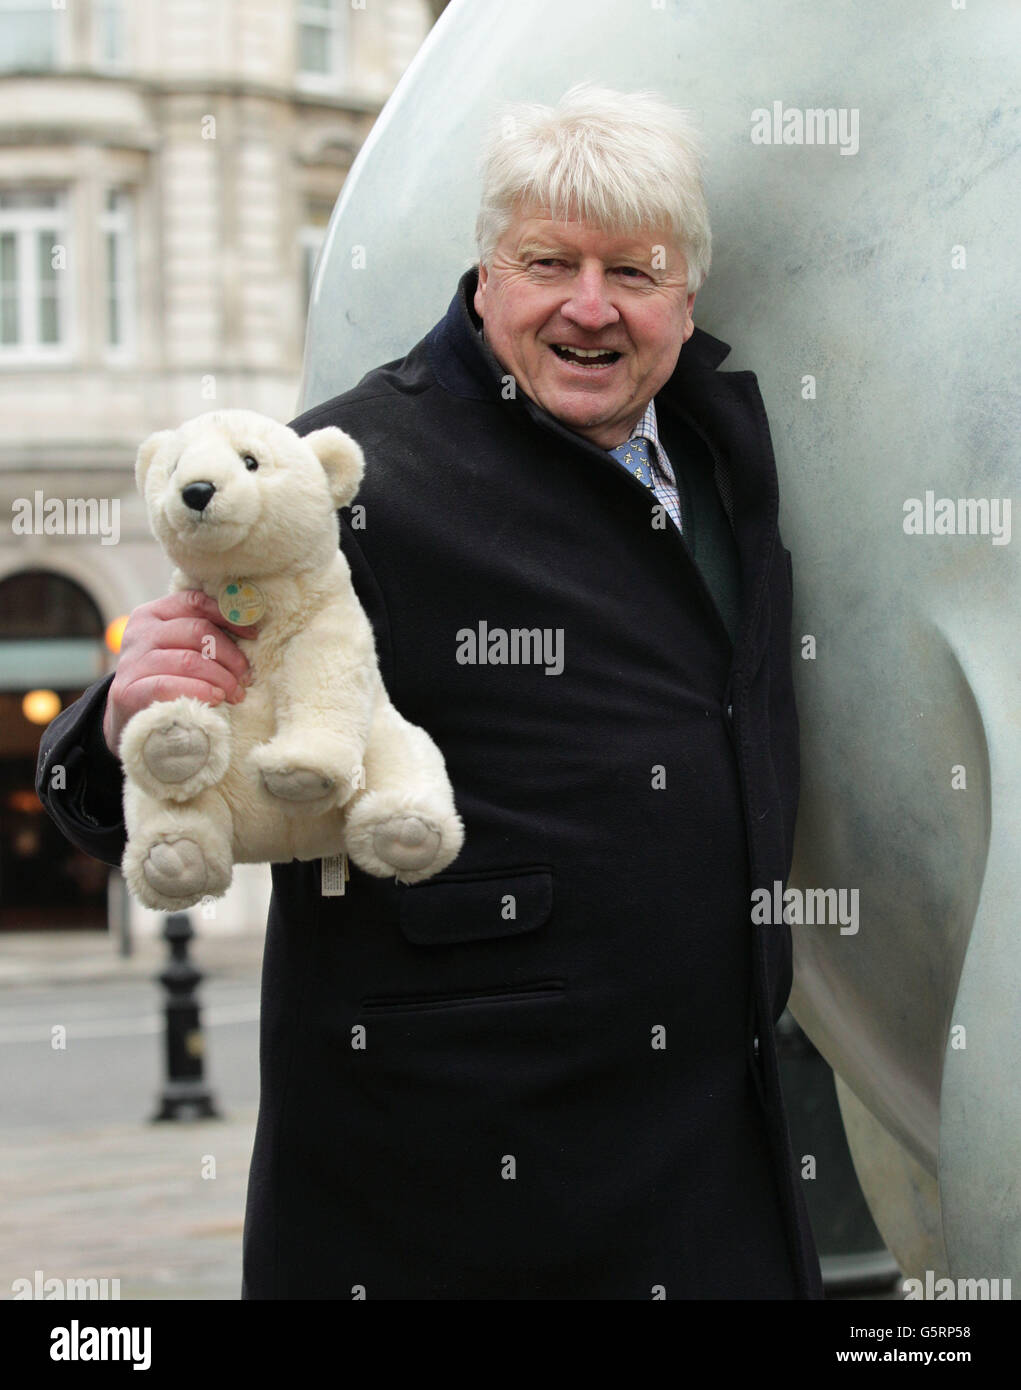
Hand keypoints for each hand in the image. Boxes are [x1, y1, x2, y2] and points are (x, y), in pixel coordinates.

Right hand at [102, 590, 258, 756]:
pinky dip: (200, 691)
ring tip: (236, 692)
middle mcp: (140, 632)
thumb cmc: (165, 677)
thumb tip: (249, 628)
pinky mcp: (128, 690)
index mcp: (153, 614)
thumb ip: (201, 635)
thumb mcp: (178, 648)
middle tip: (246, 676)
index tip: (253, 635)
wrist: (129, 715)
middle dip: (230, 654)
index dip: (228, 616)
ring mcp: (132, 661)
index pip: (195, 602)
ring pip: (189, 659)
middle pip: (197, 631)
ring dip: (221, 677)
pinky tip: (216, 697)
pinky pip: (170, 685)